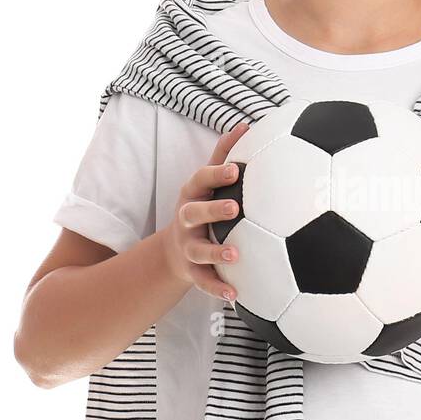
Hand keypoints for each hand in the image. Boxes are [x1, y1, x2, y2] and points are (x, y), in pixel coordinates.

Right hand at [162, 120, 250, 300]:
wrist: (173, 251)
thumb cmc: (200, 207)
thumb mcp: (205, 182)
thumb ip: (223, 155)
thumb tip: (247, 124)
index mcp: (193, 195)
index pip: (201, 180)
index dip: (216, 175)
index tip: (235, 170)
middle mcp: (186, 219)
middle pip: (194, 212)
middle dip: (212, 210)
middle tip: (235, 208)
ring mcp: (187, 246)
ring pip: (198, 250)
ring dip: (215, 252)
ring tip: (235, 254)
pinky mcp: (191, 271)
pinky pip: (204, 281)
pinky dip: (218, 288)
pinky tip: (236, 295)